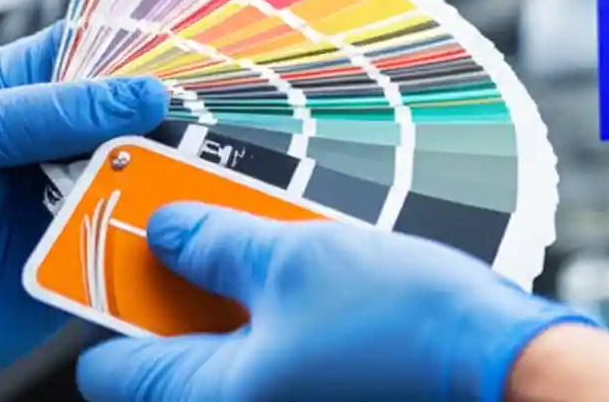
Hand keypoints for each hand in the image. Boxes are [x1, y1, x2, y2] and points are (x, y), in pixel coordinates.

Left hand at [0, 24, 167, 388]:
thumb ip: (51, 113)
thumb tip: (145, 93)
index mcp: (31, 87)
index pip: (106, 48)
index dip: (149, 51)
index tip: (194, 64)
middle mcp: (65, 139)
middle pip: (145, 117)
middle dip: (176, 125)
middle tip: (203, 134)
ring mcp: (82, 196)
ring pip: (154, 179)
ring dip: (174, 186)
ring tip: (195, 187)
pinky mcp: (93, 254)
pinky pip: (143, 243)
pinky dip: (163, 242)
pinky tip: (180, 236)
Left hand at [76, 203, 591, 401]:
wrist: (499, 360)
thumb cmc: (404, 321)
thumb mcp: (295, 257)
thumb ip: (215, 243)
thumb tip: (164, 230)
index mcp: (215, 398)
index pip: (109, 367)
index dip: (114, 299)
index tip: (137, 244)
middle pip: (172, 354)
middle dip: (183, 284)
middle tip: (209, 225)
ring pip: (231, 347)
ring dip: (237, 291)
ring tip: (275, 237)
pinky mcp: (326, 393)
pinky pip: (277, 353)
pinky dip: (280, 311)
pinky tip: (316, 268)